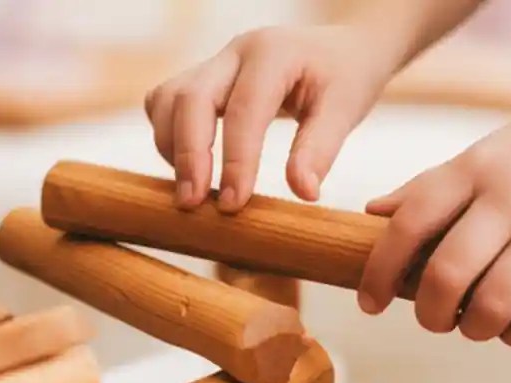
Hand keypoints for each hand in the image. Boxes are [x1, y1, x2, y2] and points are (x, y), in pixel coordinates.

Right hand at [145, 25, 394, 211]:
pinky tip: (190, 168)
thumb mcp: (346, 108)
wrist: (339, 49)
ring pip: (168, 99)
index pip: (244, 110)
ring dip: (172, 147)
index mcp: (273, 53)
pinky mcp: (201, 78)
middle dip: (188, 155)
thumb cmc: (344, 77)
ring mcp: (213, 62)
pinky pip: (165, 102)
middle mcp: (235, 52)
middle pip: (190, 98)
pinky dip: (168, 137)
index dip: (234, 161)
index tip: (232, 205)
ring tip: (192, 191)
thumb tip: (303, 193)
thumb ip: (321, 149)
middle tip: (193, 204)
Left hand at [357, 97, 510, 347]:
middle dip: (429, 313)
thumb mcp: (488, 154)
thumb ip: (431, 186)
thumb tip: (371, 213)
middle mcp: (510, 198)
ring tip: (475, 324)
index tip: (370, 303)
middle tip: (435, 319)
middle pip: (445, 275)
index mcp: (474, 168)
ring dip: (473, 330)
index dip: (379, 270)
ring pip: (490, 307)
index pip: (408, 224)